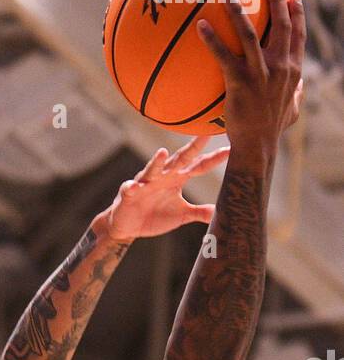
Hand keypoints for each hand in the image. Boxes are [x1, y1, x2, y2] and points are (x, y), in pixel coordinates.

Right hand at [103, 137, 230, 241]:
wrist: (128, 225)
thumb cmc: (156, 215)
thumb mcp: (182, 215)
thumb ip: (200, 212)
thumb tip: (221, 213)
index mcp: (178, 178)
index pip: (199, 165)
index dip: (214, 159)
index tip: (230, 149)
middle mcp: (163, 175)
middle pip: (180, 159)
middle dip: (192, 147)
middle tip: (205, 134)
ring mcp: (145, 183)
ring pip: (152, 169)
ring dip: (157, 161)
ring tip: (162, 152)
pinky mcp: (129, 193)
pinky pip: (130, 188)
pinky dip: (131, 186)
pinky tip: (134, 186)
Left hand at [197, 0, 305, 158]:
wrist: (258, 146)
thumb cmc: (272, 130)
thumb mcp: (292, 111)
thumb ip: (297, 95)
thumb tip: (301, 87)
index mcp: (293, 71)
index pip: (298, 35)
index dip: (298, 13)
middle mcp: (280, 67)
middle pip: (281, 24)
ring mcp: (261, 73)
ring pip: (250, 33)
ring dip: (239, 9)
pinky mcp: (240, 82)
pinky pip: (223, 54)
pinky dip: (212, 38)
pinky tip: (200, 26)